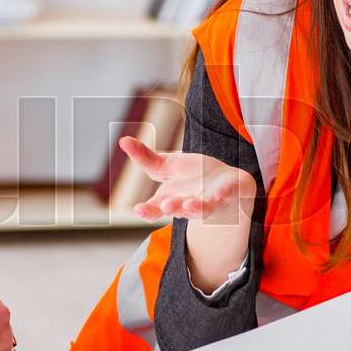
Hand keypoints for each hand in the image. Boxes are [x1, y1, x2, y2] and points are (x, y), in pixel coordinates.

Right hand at [120, 137, 255, 292]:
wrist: (224, 181)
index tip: (138, 209)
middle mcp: (187, 205)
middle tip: (167, 205)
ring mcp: (209, 202)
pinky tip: (221, 193)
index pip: (155, 208)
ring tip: (190, 204)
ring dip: (196, 207)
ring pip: (201, 208)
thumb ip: (145, 158)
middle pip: (178, 209)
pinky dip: (224, 194)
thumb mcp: (166, 166)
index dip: (147, 210)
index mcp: (169, 199)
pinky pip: (227, 196)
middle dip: (173, 208)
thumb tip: (123, 140)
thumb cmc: (192, 176)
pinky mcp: (228, 195)